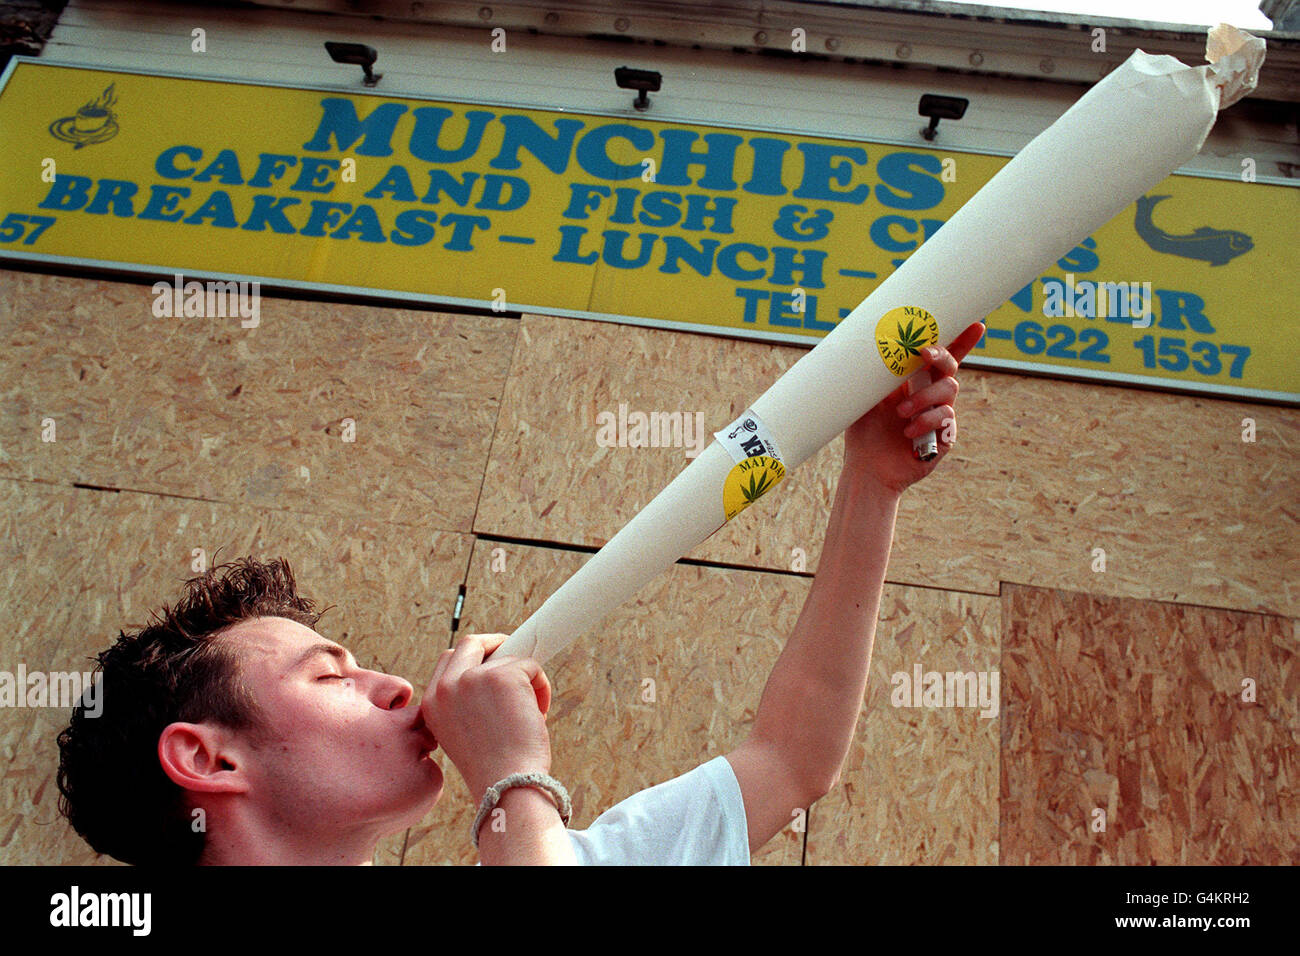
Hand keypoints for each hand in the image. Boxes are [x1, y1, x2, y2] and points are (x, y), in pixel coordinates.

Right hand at [420, 632, 552, 801]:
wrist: (507, 787)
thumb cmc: (495, 769)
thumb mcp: (464, 731)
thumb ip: (469, 701)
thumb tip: (500, 672)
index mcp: (432, 703)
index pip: (448, 660)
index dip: (474, 657)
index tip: (494, 663)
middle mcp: (446, 687)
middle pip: (472, 643)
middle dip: (497, 645)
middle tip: (518, 660)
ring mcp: (473, 678)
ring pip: (509, 657)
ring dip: (526, 680)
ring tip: (531, 714)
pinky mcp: (503, 676)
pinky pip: (531, 666)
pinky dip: (541, 686)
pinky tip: (539, 715)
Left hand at [842, 322, 983, 494]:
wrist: (866, 468)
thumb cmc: (865, 431)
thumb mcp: (867, 396)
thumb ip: (878, 372)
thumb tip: (876, 341)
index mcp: (914, 382)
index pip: (941, 357)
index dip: (961, 340)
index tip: (976, 324)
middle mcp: (931, 396)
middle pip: (950, 367)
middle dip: (941, 356)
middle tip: (924, 354)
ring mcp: (940, 415)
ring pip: (949, 391)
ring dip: (923, 397)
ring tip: (900, 413)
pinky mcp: (945, 437)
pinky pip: (946, 419)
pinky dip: (926, 421)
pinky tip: (908, 432)